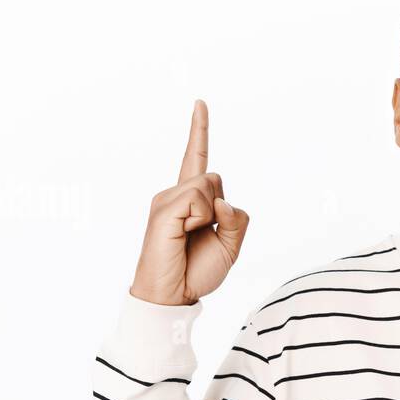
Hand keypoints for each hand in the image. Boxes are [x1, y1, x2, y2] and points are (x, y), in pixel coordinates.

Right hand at [130, 100, 250, 305]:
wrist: (174, 296)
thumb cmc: (197, 271)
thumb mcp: (231, 245)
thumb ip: (237, 218)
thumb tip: (222, 198)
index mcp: (190, 200)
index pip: (197, 159)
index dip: (200, 131)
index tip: (200, 103)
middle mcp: (174, 194)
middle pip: (215, 178)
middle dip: (222, 208)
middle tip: (203, 235)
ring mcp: (166, 200)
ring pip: (207, 186)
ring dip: (210, 216)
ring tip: (190, 236)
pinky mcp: (162, 210)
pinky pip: (197, 200)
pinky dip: (201, 220)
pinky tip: (183, 235)